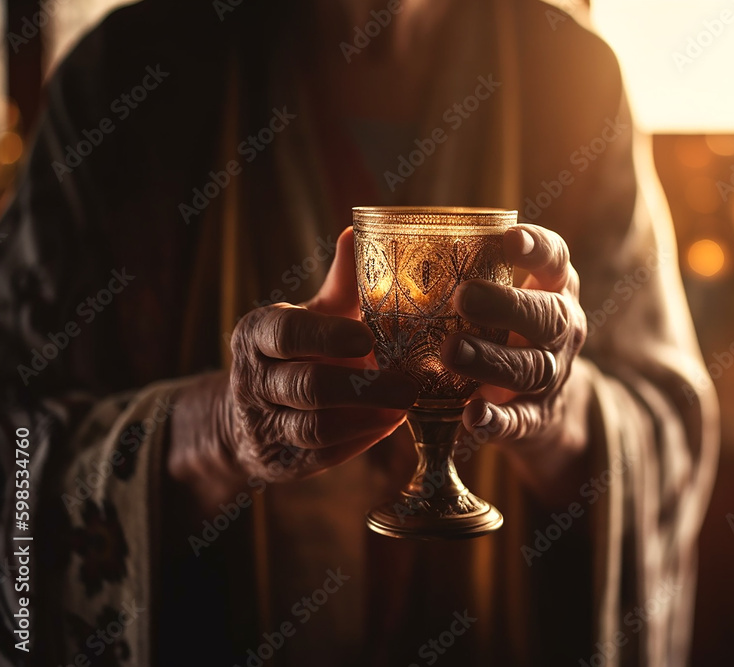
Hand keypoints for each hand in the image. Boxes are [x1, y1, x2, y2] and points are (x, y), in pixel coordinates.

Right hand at [224, 228, 416, 481]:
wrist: (252, 415)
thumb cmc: (299, 350)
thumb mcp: (314, 314)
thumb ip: (341, 283)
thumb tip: (359, 231)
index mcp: (257, 333)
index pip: (284, 334)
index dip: (325, 337)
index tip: (366, 338)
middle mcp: (253, 380)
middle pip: (306, 387)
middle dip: (363, 388)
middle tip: (410, 384)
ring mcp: (265, 426)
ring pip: (315, 428)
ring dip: (367, 417)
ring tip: (407, 405)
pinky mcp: (282, 461)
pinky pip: (325, 455)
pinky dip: (362, 440)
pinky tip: (391, 424)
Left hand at [441, 224, 589, 496]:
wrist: (533, 407)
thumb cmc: (491, 332)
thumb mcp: (480, 297)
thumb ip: (431, 270)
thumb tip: (350, 236)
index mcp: (551, 287)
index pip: (554, 258)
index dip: (536, 246)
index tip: (508, 237)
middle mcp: (560, 328)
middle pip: (546, 314)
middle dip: (506, 306)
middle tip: (462, 298)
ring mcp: (552, 375)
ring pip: (531, 367)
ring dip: (491, 360)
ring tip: (450, 352)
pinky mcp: (537, 418)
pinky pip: (521, 420)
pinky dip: (497, 420)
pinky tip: (472, 415)